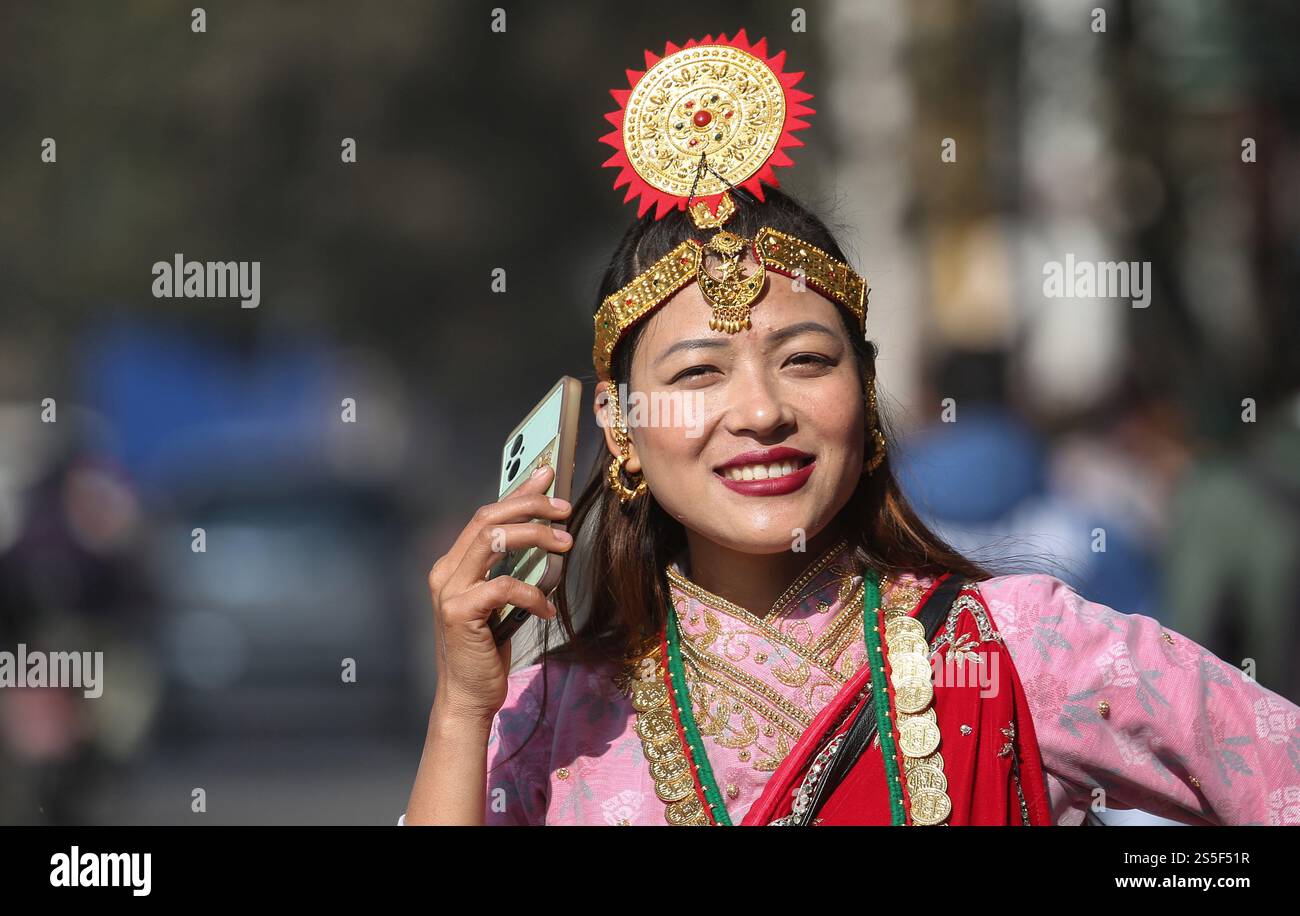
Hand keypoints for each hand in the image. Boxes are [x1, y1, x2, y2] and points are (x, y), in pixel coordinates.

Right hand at [425, 464, 572, 723]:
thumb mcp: (501, 602)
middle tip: (565, 509)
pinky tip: (548, 610)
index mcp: (453, 564)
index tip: (546, 475)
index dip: (517, 493)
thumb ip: (510, 571)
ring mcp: (449, 591)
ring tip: (566, 544)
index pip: (486, 514)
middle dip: (530, 507)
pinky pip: (504, 586)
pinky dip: (533, 593)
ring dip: (536, 537)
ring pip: (494, 541)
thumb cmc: (487, 650)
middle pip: (488, 518)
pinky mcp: (460, 613)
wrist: (468, 697)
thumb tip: (547, 537)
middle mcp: (445, 571)